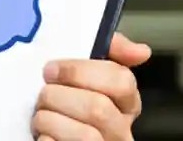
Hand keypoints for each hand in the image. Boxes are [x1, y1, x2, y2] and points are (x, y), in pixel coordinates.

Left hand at [32, 32, 151, 140]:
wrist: (41, 132)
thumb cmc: (62, 100)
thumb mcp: (81, 72)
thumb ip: (109, 51)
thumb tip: (142, 51)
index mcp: (125, 104)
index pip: (122, 81)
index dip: (79, 71)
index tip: (51, 70)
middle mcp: (120, 131)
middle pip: (98, 108)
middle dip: (57, 96)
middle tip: (42, 95)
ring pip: (84, 135)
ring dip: (48, 120)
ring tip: (40, 117)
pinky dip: (45, 139)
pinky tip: (43, 135)